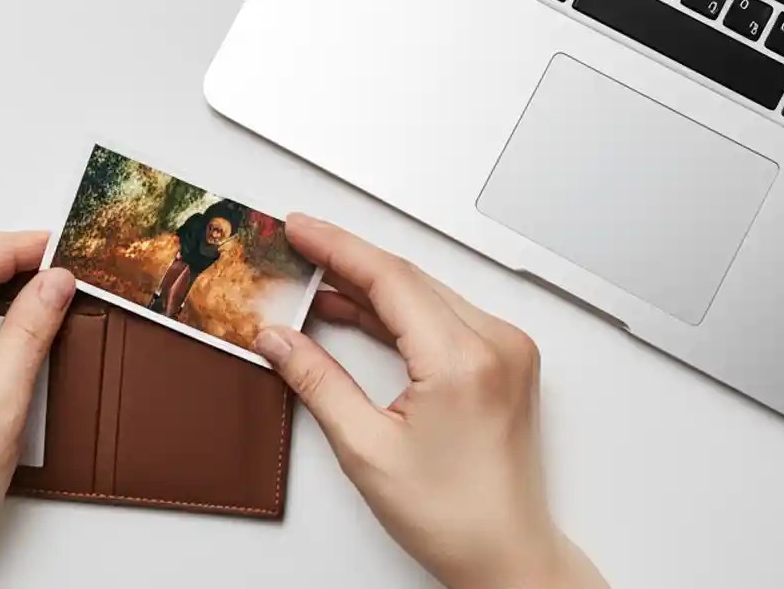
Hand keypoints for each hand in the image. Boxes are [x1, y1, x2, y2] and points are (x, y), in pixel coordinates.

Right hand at [252, 214, 606, 588]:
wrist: (505, 554)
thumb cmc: (452, 516)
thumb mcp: (366, 447)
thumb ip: (317, 381)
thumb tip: (278, 338)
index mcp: (464, 360)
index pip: (391, 278)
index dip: (337, 247)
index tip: (299, 229)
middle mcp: (495, 344)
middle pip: (408, 279)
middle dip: (347, 261)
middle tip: (296, 249)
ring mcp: (505, 349)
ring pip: (425, 293)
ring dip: (370, 286)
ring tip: (315, 281)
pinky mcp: (504, 359)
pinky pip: (443, 315)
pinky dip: (398, 310)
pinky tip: (359, 310)